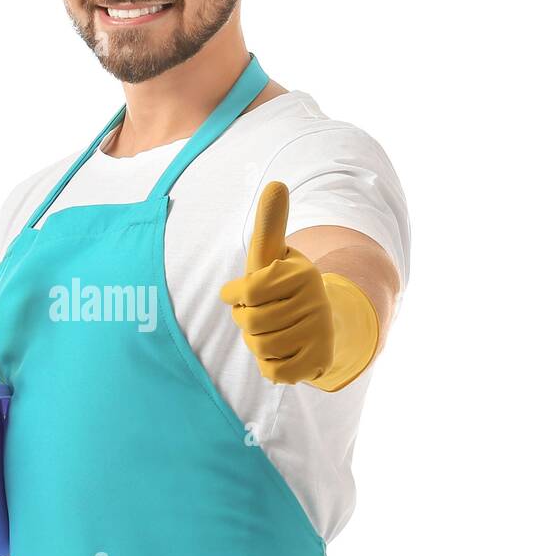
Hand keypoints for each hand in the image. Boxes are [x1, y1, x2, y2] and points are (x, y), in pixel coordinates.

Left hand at [219, 181, 334, 384]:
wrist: (319, 322)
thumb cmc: (281, 286)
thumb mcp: (273, 254)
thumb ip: (270, 224)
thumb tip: (276, 183)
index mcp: (301, 273)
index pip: (246, 292)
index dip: (235, 296)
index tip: (242, 292)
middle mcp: (316, 301)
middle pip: (249, 322)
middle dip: (246, 321)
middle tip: (261, 314)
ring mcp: (320, 332)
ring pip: (259, 347)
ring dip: (257, 342)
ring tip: (272, 331)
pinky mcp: (318, 362)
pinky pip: (274, 372)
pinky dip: (270, 365)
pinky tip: (283, 351)